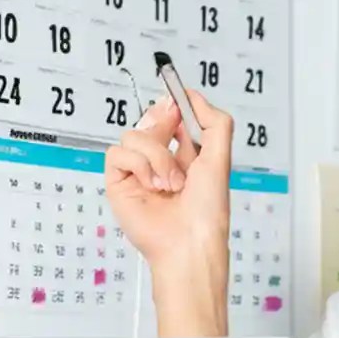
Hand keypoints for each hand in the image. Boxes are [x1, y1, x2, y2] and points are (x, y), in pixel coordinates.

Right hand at [104, 89, 233, 270]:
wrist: (188, 241)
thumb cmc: (207, 210)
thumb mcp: (220, 158)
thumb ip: (215, 123)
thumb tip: (193, 95)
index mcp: (186, 156)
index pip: (171, 117)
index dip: (173, 107)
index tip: (178, 106)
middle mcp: (160, 161)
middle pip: (149, 119)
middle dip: (163, 125)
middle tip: (175, 138)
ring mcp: (138, 171)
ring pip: (134, 134)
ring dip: (157, 156)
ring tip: (170, 183)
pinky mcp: (118, 182)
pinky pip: (118, 153)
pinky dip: (138, 164)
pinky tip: (152, 185)